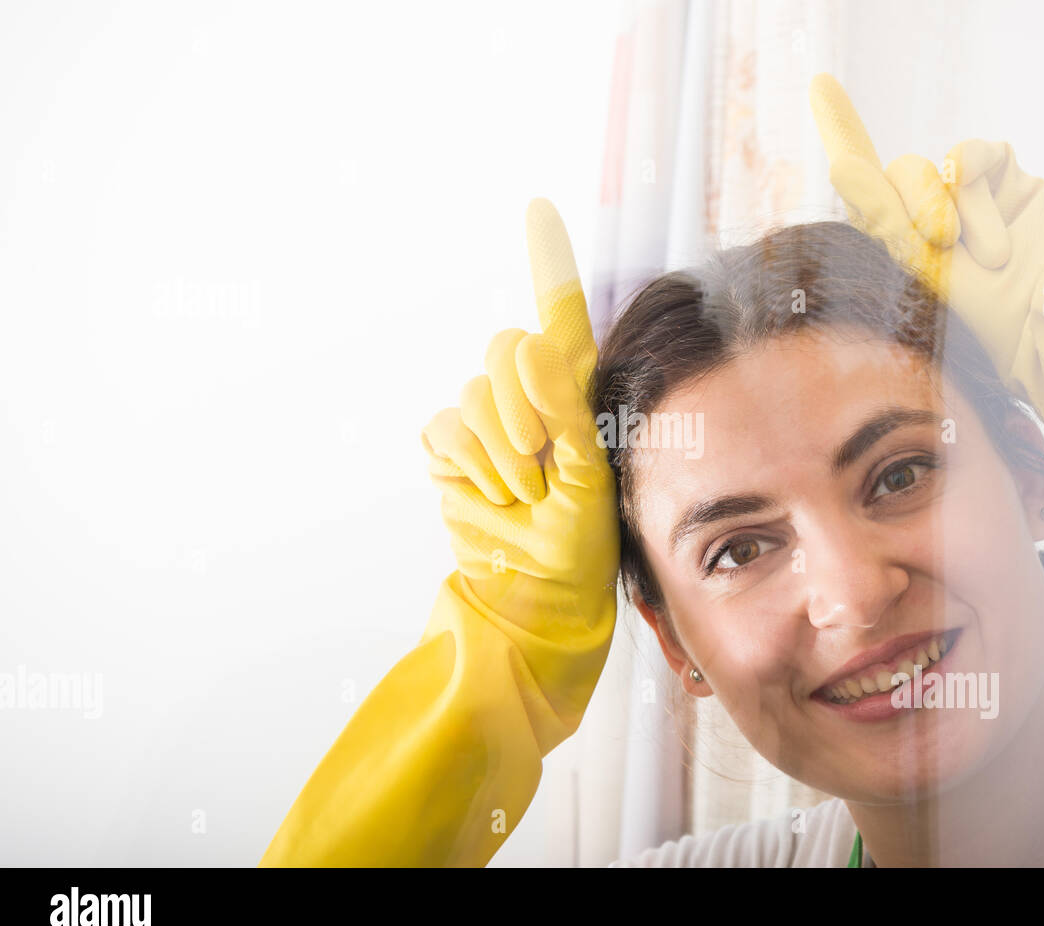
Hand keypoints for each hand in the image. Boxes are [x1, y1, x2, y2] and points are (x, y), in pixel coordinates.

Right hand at [420, 199, 618, 634]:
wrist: (533, 591)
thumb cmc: (579, 538)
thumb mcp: (588, 474)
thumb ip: (563, 408)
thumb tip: (526, 343)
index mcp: (575, 392)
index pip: (559, 314)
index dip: (548, 260)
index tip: (538, 207)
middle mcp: (527, 396)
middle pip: (507, 347)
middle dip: (525, 407)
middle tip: (543, 465)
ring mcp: (483, 420)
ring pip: (476, 394)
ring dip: (502, 450)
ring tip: (524, 494)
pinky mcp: (447, 448)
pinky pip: (445, 427)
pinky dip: (469, 461)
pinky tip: (489, 492)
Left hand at [810, 73, 1043, 384]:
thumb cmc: (983, 312)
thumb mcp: (923, 266)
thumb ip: (882, 213)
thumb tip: (840, 165)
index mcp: (896, 241)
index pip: (861, 182)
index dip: (842, 133)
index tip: (820, 86)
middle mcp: (927, 213)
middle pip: (901, 171)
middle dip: (919, 205)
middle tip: (943, 241)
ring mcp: (967, 194)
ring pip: (938, 166)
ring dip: (962, 210)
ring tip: (993, 258)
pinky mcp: (1004, 175)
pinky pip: (974, 155)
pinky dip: (981, 184)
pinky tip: (999, 228)